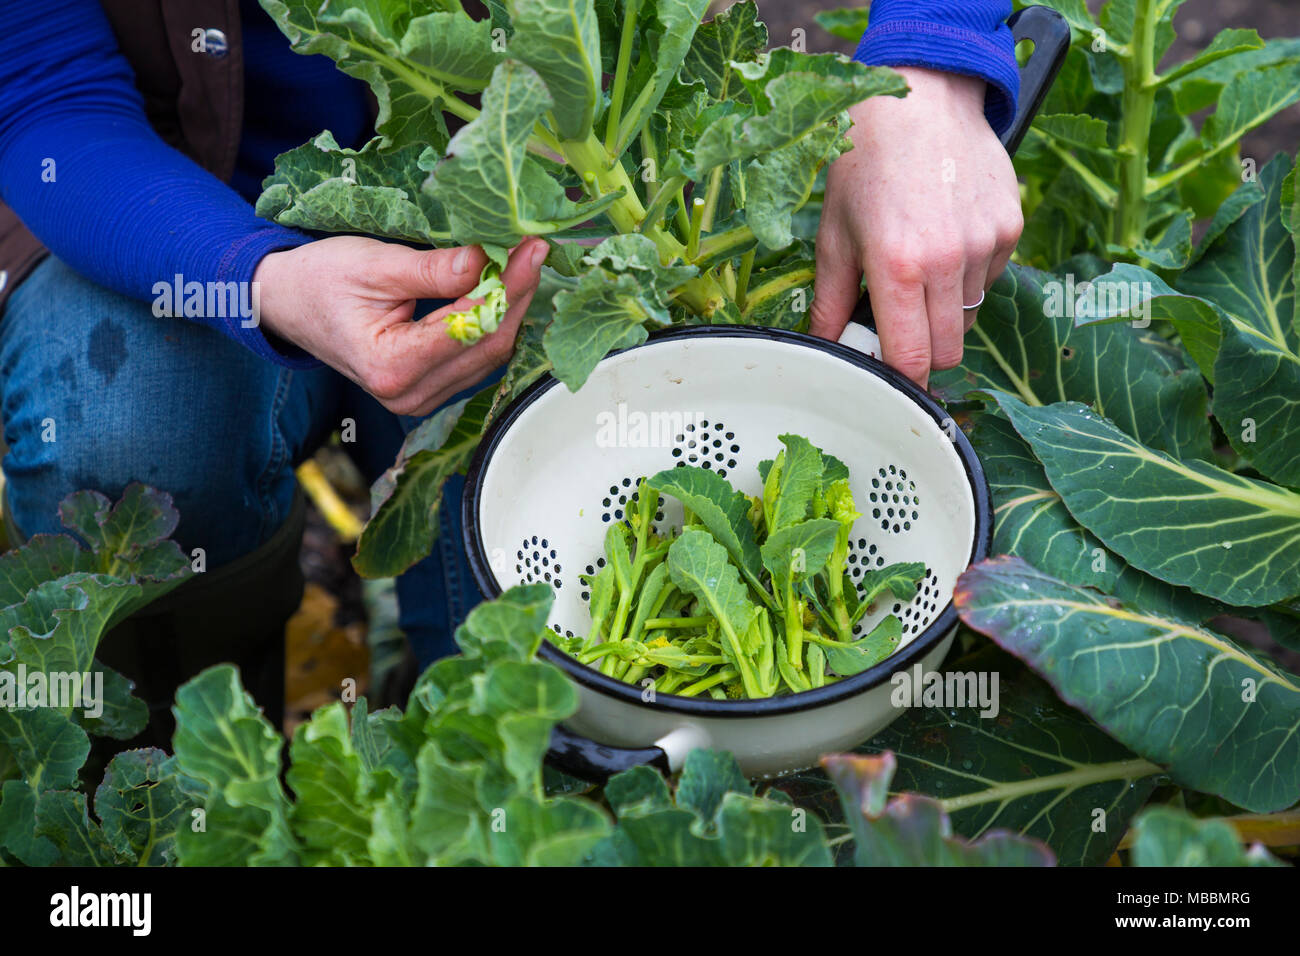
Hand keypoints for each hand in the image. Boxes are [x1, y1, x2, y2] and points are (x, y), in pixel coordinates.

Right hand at [254, 235, 548, 415]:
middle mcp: (410, 394)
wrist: (287, 303)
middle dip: (517, 295)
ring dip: (510, 308)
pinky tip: (504, 289)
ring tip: (525, 263)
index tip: (531, 248)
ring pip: (488, 354)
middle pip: (488, 345)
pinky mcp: (429, 388)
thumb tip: (485, 261)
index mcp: (391, 366)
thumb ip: (432, 270)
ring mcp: (421, 397)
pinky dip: (493, 322)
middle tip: (536, 250)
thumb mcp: (373, 264)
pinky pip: (476, 357)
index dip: (507, 286)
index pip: (469, 326)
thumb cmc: (320, 280)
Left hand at [809, 67, 1022, 386]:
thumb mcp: (833, 234)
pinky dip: (968, 275)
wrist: (920, 98)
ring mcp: (986, 244)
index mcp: (898, 267)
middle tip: (897, 324)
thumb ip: (830, 302)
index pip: (912, 360)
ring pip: (970, 316)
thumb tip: (825, 349)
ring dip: (945, 309)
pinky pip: (990, 279)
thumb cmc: (866, 164)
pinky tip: (945, 237)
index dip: (900, 379)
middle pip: (948, 351)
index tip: (886, 378)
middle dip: (923, 351)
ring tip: (919, 264)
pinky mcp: (1010, 227)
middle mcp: (949, 261)